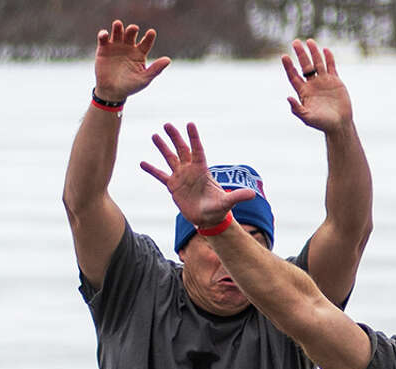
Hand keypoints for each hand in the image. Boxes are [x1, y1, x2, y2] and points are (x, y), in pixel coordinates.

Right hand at [93, 20, 170, 102]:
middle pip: (131, 35)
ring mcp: (116, 47)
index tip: (152, 32)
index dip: (149, 37)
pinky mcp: (103, 49)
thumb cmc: (131, 86)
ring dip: (118, 28)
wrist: (112, 91)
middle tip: (134, 28)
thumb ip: (156, 69)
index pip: (145, 43)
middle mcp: (128, 48)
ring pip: (117, 34)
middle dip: (132, 30)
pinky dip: (103, 34)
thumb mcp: (145, 79)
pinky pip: (103, 39)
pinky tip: (105, 34)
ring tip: (118, 24)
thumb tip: (168, 59)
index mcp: (139, 54)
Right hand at [140, 122, 257, 230]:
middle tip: (167, 124)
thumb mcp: (227, 203)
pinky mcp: (173, 186)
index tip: (190, 123)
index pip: (197, 150)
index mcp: (202, 171)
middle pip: (182, 150)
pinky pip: (160, 175)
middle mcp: (191, 171)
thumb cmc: (219, 210)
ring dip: (163, 148)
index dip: (194, 138)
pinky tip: (142, 163)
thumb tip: (252, 194)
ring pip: (170, 159)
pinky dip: (152, 170)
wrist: (209, 219)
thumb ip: (237, 196)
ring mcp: (181, 177)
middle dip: (175, 137)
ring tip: (155, 136)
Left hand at [284, 39, 352, 133]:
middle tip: (295, 42)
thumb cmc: (322, 123)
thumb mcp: (307, 118)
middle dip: (300, 54)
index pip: (294, 75)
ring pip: (317, 64)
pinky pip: (331, 67)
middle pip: (304, 66)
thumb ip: (297, 109)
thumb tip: (288, 98)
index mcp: (303, 91)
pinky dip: (329, 59)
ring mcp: (324, 82)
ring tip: (310, 41)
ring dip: (314, 53)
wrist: (339, 125)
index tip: (284, 56)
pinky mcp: (335, 82)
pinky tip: (326, 50)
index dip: (289, 66)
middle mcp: (312, 84)